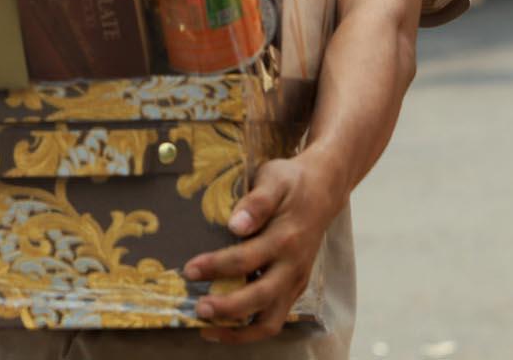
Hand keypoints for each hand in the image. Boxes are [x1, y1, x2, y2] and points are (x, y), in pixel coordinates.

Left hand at [183, 155, 341, 341]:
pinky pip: (272, 320)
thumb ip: (256, 203)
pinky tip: (223, 326)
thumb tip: (235, 225)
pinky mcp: (294, 290)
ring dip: (239, 332)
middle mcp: (293, 266)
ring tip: (208, 330)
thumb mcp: (273, 180)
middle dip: (227, 308)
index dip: (215, 267)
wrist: (323, 191)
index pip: (246, 259)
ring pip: (271, 322)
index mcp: (285, 238)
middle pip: (261, 297)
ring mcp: (295, 282)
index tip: (189, 270)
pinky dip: (248, 329)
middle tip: (198, 308)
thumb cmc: (290, 183)